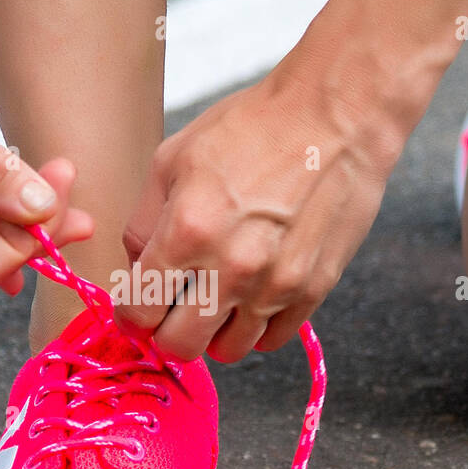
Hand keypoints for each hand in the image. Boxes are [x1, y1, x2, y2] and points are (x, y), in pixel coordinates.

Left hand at [118, 60, 398, 362]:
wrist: (335, 117)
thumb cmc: (252, 128)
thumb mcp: (173, 159)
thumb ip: (143, 224)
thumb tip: (136, 272)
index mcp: (186, 231)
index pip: (139, 314)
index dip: (132, 315)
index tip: (139, 306)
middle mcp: (231, 267)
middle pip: (180, 347)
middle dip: (167, 332)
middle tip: (174, 308)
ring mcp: (276, 284)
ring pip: (228, 351)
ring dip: (214, 332)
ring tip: (217, 299)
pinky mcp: (313, 289)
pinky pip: (272, 339)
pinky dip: (256, 327)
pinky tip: (252, 296)